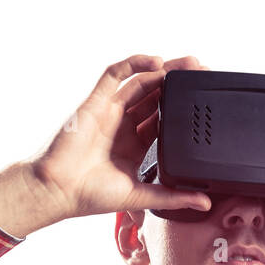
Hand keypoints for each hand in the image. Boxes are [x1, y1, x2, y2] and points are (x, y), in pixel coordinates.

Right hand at [22, 53, 213, 223]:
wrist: (59, 190)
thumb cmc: (91, 195)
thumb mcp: (142, 196)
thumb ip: (173, 196)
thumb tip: (205, 202)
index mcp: (135, 148)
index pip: (164, 121)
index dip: (183, 109)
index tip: (205, 101)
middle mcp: (124, 127)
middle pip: (156, 97)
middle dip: (178, 84)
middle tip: (202, 72)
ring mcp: (110, 112)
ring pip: (141, 82)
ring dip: (164, 70)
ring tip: (187, 63)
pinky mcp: (96, 101)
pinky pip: (116, 74)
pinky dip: (134, 64)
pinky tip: (156, 62)